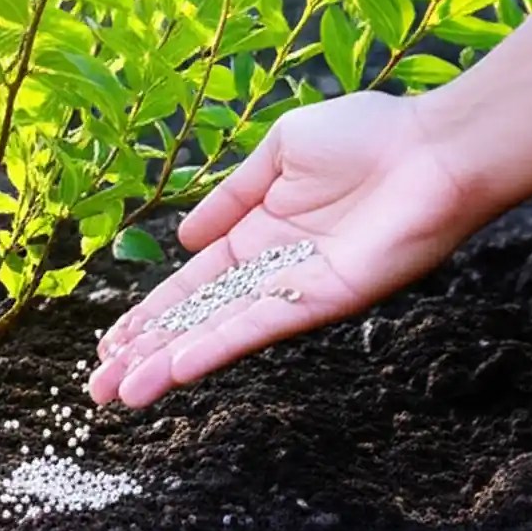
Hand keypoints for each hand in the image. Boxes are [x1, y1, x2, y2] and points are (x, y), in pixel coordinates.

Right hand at [89, 91, 481, 408]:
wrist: (432, 148)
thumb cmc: (366, 136)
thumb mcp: (277, 152)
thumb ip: (229, 196)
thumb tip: (182, 237)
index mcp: (254, 235)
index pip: (189, 287)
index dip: (148, 314)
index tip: (111, 342)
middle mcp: (268, 272)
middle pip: (191, 321)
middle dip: (143, 354)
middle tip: (98, 389)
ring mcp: (291, 290)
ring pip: (214, 334)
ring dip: (166, 366)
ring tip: (121, 394)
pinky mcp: (318, 301)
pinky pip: (255, 328)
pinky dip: (213, 348)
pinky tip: (174, 367)